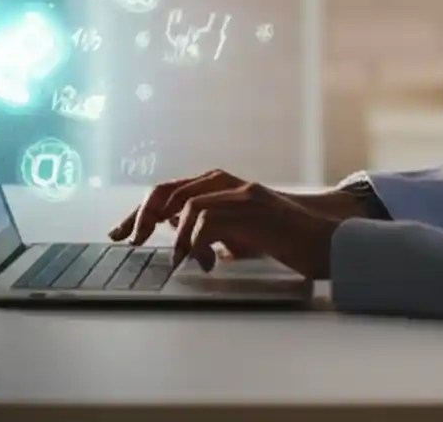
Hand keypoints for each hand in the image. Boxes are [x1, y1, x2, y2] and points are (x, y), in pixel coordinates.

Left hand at [107, 170, 340, 278]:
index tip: (119, 233)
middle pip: (167, 190)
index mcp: (219, 186)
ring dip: (175, 236)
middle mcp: (226, 182)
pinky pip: (208, 218)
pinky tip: (200, 261)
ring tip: (177, 259)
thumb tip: (178, 239)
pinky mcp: (251, 205)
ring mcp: (239, 191)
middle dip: (142, 216)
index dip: (138, 211)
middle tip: (131, 243)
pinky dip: (196, 241)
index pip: (167, 191)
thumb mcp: (236, 233)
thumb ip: (208, 230)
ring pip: (186, 202)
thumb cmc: (281, 239)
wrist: (323, 239)